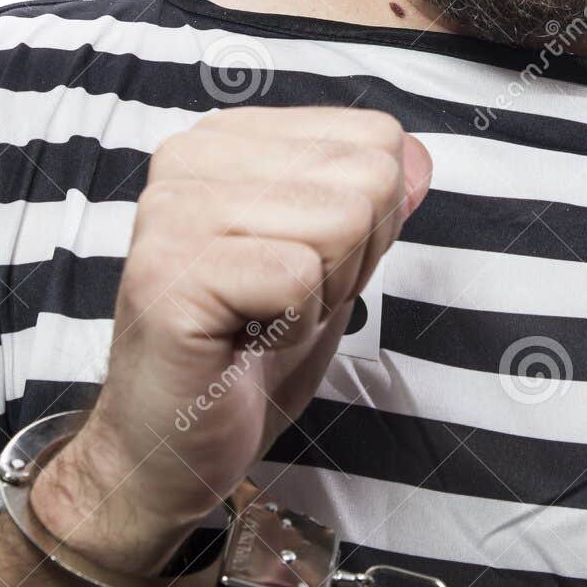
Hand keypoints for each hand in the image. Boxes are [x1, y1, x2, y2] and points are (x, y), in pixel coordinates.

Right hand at [32, 105, 431, 567]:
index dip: (370, 220)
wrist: (167, 450)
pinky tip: (243, 341)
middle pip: (367, 176)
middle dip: (353, 259)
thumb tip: (418, 158)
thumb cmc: (243, 357)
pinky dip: (294, 325)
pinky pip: (298, 277)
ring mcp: (174, 210)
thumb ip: (372, 204)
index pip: (374, 136)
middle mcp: (192, 158)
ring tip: (260, 319)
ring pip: (342, 221)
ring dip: (323, 294)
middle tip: (281, 302)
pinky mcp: (171, 272)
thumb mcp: (331, 266)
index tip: (303, 266)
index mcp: (229, 139)